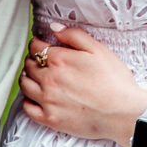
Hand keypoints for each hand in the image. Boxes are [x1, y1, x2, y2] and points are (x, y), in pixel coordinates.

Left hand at [20, 28, 146, 144]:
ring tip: (36, 77)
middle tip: (40, 60)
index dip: (37, 44)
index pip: (36, 47)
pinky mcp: (50, 119)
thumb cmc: (114, 81)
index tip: (40, 44)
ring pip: (25, 85)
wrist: (122, 112)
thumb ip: (74, 36)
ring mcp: (48, 100)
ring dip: (28, 78)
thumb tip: (55, 28)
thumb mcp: (98, 50)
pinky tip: (35, 98)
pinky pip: (27, 108)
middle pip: (29, 65)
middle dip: (33, 60)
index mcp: (60, 60)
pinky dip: (28, 101)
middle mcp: (49, 79)